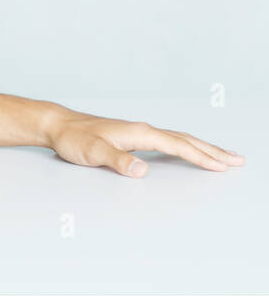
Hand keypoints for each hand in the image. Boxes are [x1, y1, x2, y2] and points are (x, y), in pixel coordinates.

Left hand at [45, 109, 245, 176]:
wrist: (58, 126)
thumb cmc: (74, 138)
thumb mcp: (94, 153)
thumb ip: (118, 161)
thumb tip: (142, 170)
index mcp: (138, 132)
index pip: (177, 145)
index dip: (201, 157)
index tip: (223, 166)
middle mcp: (142, 129)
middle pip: (185, 139)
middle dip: (212, 150)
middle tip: (237, 160)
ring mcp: (138, 132)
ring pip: (178, 138)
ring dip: (202, 147)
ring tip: (222, 156)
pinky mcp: (132, 136)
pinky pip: (168, 140)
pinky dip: (184, 146)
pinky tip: (187, 150)